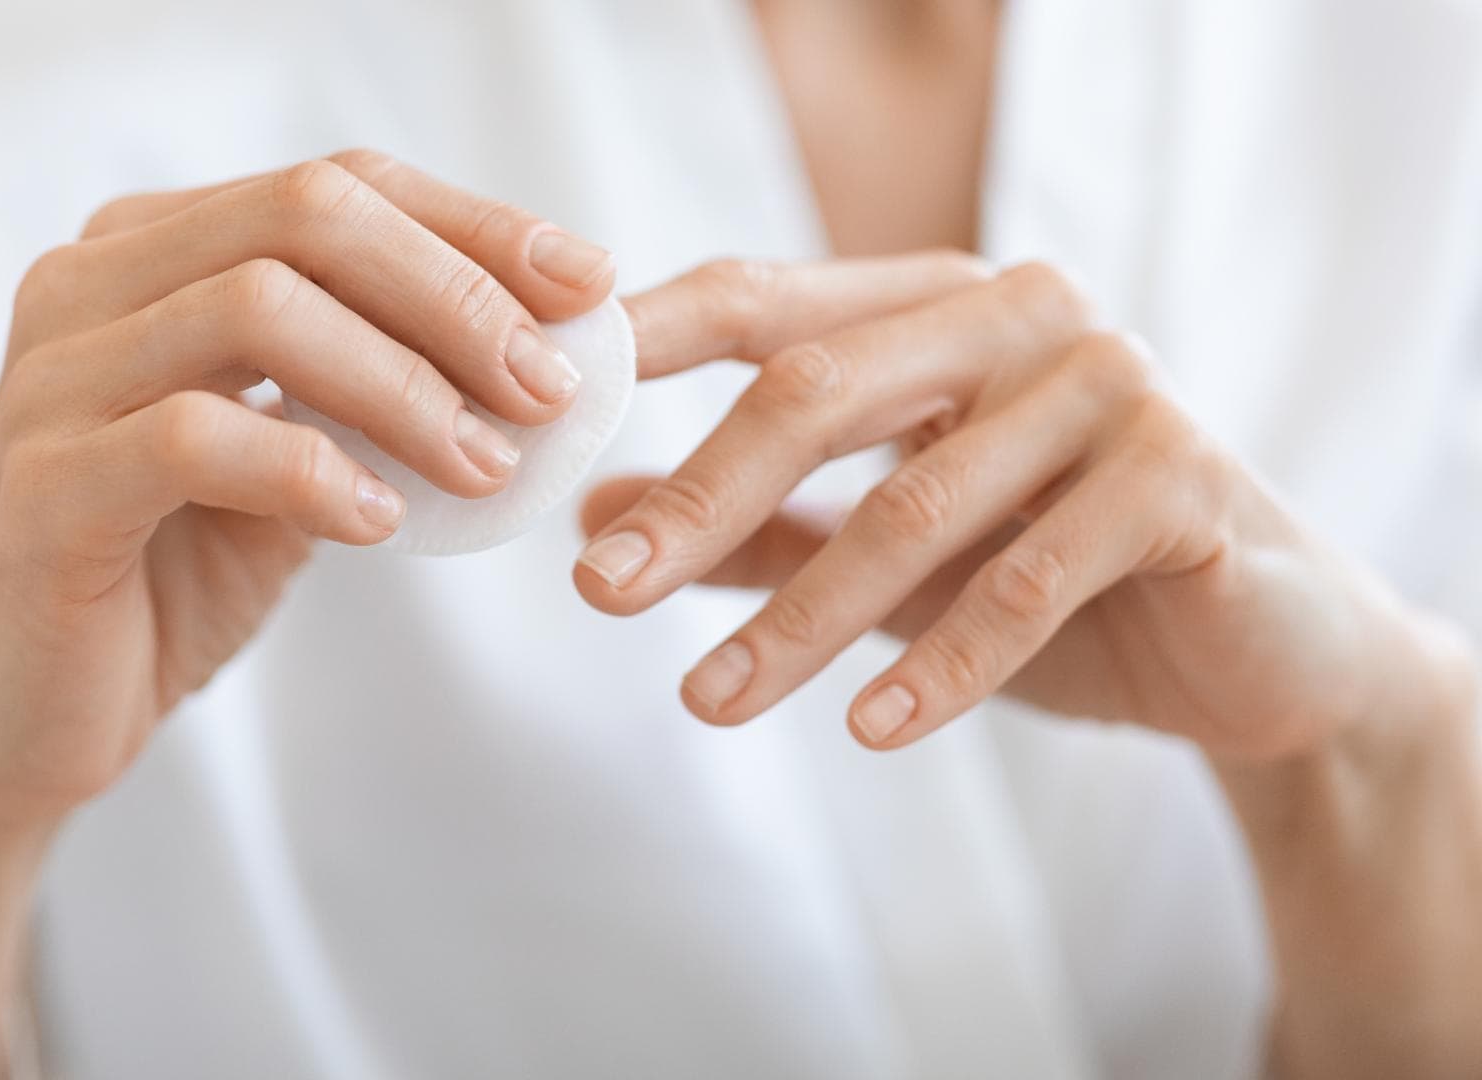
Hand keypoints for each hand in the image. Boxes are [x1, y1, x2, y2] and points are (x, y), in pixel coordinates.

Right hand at [0, 150, 614, 824]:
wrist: (12, 721)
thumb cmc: (159, 580)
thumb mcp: (286, 466)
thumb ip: (370, 398)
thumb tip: (536, 361)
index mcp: (147, 255)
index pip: (332, 187)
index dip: (472, 226)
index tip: (587, 285)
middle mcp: (87, 285)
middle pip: (304, 216)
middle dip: (456, 294)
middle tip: (550, 387)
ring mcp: (53, 378)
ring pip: (256, 307)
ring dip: (406, 385)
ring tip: (489, 466)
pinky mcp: (46, 485)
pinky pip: (195, 436)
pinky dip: (311, 469)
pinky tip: (380, 522)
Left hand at [580, 259, 1472, 760]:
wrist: (1258, 656)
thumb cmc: (1054, 584)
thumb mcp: (885, 556)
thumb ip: (752, 529)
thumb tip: (592, 524)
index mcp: (932, 306)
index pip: (759, 301)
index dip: (643, 346)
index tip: (541, 414)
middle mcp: (1018, 315)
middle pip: (815, 388)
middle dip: (698, 499)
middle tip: (601, 592)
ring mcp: (1109, 383)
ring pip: (913, 502)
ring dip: (798, 617)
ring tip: (709, 704)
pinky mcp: (1183, 476)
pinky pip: (1033, 576)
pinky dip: (943, 662)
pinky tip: (869, 729)